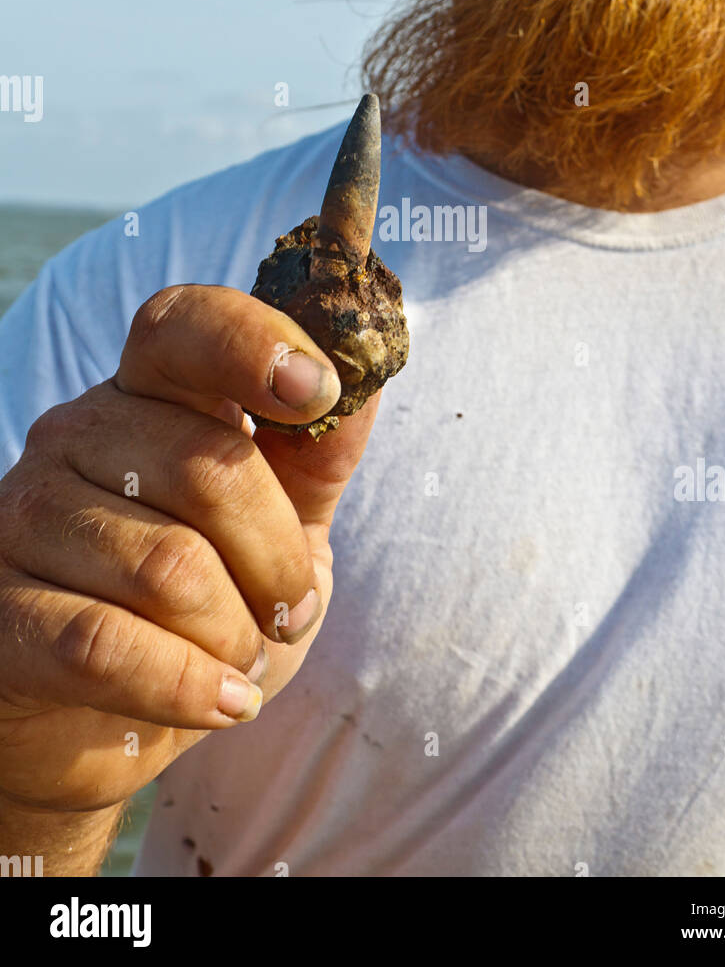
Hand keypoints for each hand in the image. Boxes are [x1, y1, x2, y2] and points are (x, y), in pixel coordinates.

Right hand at [0, 284, 379, 812]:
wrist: (97, 723)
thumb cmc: (200, 609)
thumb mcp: (279, 527)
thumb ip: (314, 456)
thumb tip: (365, 380)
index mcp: (147, 396)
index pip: (183, 327)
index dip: (253, 342)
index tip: (319, 390)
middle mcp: (75, 437)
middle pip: (210, 468)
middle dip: (278, 560)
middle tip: (290, 608)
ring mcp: (26, 520)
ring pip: (167, 569)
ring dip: (235, 634)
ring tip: (240, 657)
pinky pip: (105, 645)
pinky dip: (186, 686)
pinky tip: (224, 702)